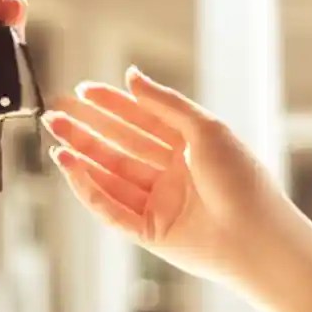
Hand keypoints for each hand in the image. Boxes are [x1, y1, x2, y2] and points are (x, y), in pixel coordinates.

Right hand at [43, 67, 307, 294]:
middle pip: (118, 147)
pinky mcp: (148, 232)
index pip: (141, 120)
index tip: (82, 91)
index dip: (111, 105)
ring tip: (56, 140)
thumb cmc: (241, 178)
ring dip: (81, 158)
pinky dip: (88, 188)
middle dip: (86, 131)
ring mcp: (158, 204)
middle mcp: (170, 175)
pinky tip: (70, 167)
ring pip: (110, 176)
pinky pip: (111, 208)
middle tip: (54, 115)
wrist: (257, 236)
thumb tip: (131, 75)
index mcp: (188, 147)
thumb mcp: (205, 128)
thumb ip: (164, 103)